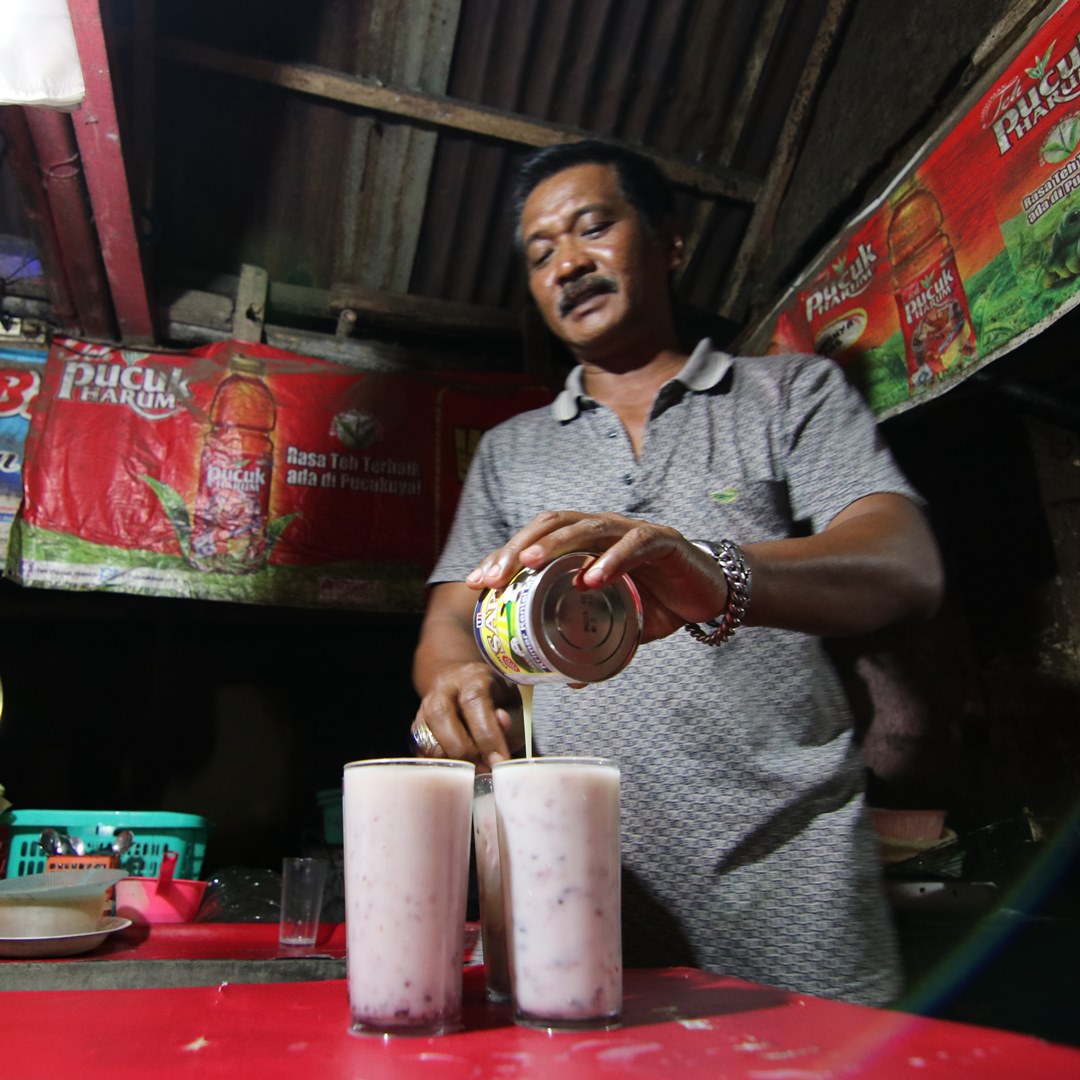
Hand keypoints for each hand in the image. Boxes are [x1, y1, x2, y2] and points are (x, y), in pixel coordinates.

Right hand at [412, 660, 520, 765]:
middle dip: (466, 750)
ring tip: (475, 771)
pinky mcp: (416, 730)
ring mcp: (424, 708)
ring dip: (452, 762)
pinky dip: (442, 766)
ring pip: (427, 738)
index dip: (487, 734)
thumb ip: (512, 719)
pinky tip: (460, 771)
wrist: (463, 685)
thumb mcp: (512, 704)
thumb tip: (502, 725)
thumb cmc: (495, 700)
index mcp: (472, 677)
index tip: (500, 761)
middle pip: (441, 716)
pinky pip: (423, 753)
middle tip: (486, 769)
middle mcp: (443, 689)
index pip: (474, 700)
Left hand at [464, 510, 730, 642]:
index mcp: (588, 544)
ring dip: (555, 544)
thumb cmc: (662, 601)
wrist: (714, 593)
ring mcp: (632, 532)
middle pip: (552, 525)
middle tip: (492, 577)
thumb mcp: (623, 627)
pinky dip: (611, 560)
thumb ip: (598, 645)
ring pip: (587, 526)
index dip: (505, 555)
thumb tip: (570, 680)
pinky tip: (590, 578)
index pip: (537, 539)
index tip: (478, 583)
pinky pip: (634, 544)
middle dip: (518, 548)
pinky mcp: (663, 541)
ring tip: (528, 564)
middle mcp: (605, 530)